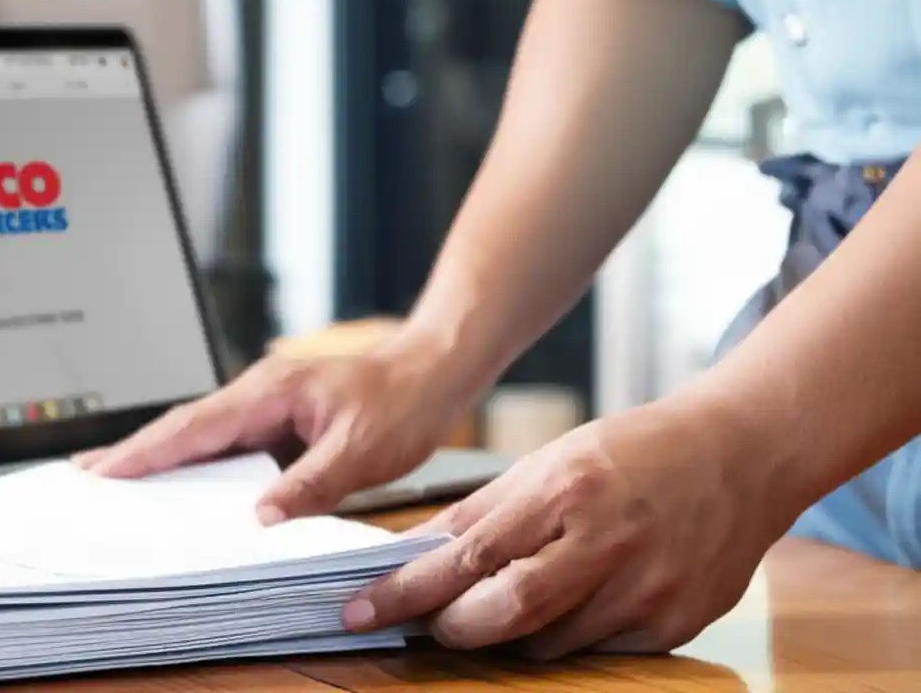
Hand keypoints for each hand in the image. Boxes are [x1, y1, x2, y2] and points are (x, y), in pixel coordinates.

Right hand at [74, 341, 470, 522]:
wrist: (432, 370)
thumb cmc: (402, 401)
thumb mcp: (359, 451)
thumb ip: (308, 485)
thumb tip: (259, 519)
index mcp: (269, 393)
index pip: (194, 428)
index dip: (146, 453)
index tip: (103, 471)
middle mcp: (259, 393)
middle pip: (185, 427)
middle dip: (134, 451)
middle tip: (84, 474)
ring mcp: (267, 403)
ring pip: (202, 434)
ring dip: (161, 455)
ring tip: (116, 478)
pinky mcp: (279, 417)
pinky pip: (228, 442)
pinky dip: (197, 459)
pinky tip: (185, 480)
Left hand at [341, 398, 801, 658]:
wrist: (743, 455)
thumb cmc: (636, 450)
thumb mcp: (550, 458)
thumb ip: (481, 510)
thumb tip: (414, 552)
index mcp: (568, 488)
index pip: (466, 555)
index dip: (405, 590)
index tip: (358, 610)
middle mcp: (610, 541)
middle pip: (507, 613)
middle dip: (453, 626)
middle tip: (429, 621)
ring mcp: (649, 589)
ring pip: (548, 644)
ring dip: (508, 634)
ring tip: (501, 605)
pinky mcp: (677, 623)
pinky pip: (598, 651)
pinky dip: (565, 638)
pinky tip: (567, 606)